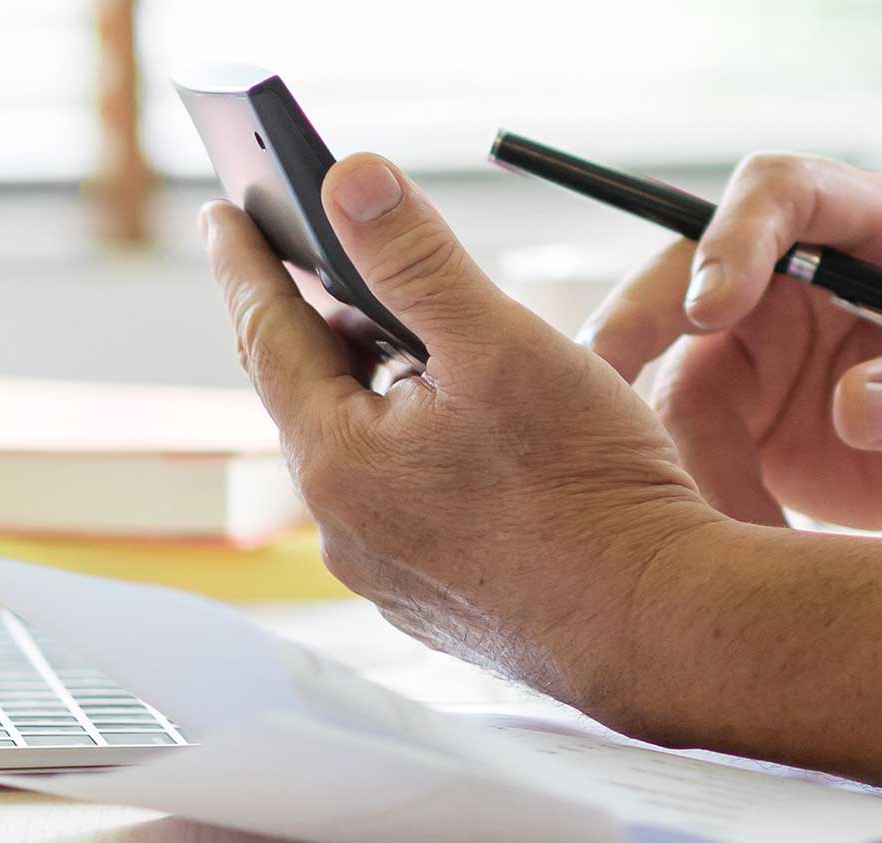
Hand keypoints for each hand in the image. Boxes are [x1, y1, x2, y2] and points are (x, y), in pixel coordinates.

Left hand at [204, 154, 719, 697]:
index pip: (268, 333)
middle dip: (321, 327)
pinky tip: (476, 443)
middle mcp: (343, 527)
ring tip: (422, 351)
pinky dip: (420, 458)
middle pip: (313, 397)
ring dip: (380, 395)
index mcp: (337, 458)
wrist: (659, 623)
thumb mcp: (500, 343)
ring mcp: (388, 575)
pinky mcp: (438, 602)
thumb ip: (416, 256)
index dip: (246, 263)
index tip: (222, 216)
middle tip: (329, 267)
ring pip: (364, 456)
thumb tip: (348, 179)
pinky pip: (406, 507)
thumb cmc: (588, 486)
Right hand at [585, 153, 881, 531]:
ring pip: (667, 366)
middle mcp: (795, 271)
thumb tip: (860, 404)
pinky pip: (680, 443)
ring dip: (667, 438)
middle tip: (606, 379)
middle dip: (641, 316)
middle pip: (690, 267)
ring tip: (714, 516)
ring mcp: (754, 339)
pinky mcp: (731, 409)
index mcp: (872, 228)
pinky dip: (691, 492)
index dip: (740, 233)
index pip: (786, 191)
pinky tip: (731, 540)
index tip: (714, 305)